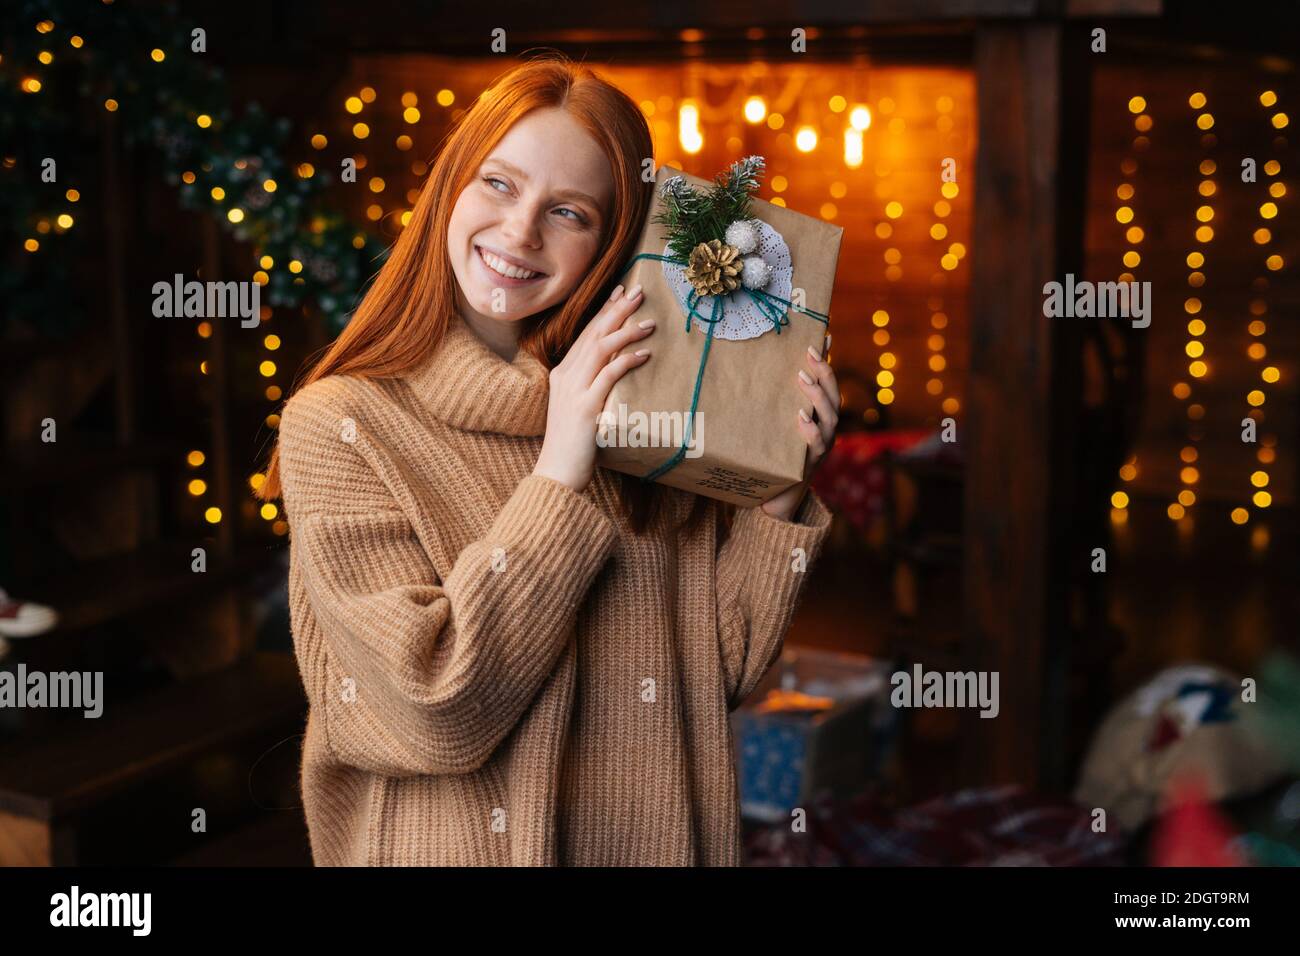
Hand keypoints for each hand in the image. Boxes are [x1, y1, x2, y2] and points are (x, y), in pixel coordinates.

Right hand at [533, 282, 654, 491]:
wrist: (556, 473)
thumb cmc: (572, 446)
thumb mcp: (578, 409)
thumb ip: (591, 389)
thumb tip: (615, 374)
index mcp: (562, 375)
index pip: (585, 334)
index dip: (603, 312)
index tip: (620, 293)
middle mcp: (566, 377)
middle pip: (593, 334)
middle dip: (616, 310)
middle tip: (639, 291)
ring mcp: (573, 391)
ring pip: (600, 349)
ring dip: (625, 331)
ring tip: (649, 321)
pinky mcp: (584, 408)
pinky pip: (608, 376)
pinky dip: (626, 361)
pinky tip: (644, 353)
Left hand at [761, 333, 838, 521]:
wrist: (773, 498)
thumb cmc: (773, 456)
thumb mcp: (774, 424)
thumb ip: (773, 402)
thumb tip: (758, 370)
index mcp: (819, 416)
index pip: (828, 383)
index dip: (827, 360)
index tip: (820, 337)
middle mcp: (825, 429)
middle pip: (832, 396)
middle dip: (824, 372)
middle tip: (809, 352)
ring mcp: (820, 448)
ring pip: (829, 418)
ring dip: (816, 396)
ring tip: (802, 378)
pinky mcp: (810, 465)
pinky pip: (816, 445)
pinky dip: (810, 430)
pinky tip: (800, 417)